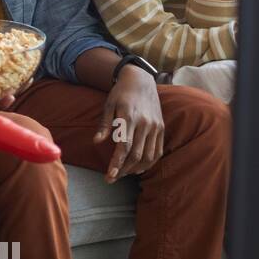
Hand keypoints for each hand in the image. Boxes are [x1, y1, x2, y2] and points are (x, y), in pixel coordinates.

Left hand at [94, 66, 164, 181]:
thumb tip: (96, 142)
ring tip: (123, 174)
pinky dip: (150, 162)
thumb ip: (104, 125)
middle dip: (123, 170)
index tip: (110, 176)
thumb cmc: (120, 93)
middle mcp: (145, 123)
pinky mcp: (161, 128)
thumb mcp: (108, 105)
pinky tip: (139, 168)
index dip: (117, 163)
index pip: (124, 146)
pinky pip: (158, 150)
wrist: (141, 80)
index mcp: (129, 117)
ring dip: (136, 168)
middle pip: (136, 154)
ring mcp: (155, 126)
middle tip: (111, 178)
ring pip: (148, 155)